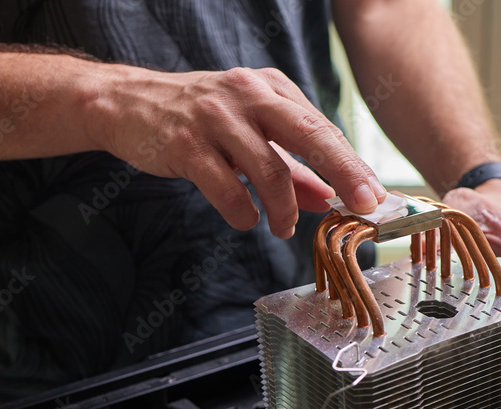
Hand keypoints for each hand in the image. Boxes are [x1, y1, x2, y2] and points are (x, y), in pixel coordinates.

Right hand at [87, 66, 386, 237]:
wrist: (126, 102)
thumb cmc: (197, 119)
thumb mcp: (250, 134)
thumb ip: (291, 167)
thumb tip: (327, 200)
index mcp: (270, 88)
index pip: (323, 128)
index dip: (352, 166)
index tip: (374, 197)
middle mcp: (247, 94)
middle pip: (309, 134)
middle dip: (342, 172)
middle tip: (360, 205)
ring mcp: (215, 117)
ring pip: (268, 170)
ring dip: (283, 209)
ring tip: (282, 228)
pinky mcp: (185, 144)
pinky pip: (227, 188)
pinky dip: (243, 212)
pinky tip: (246, 219)